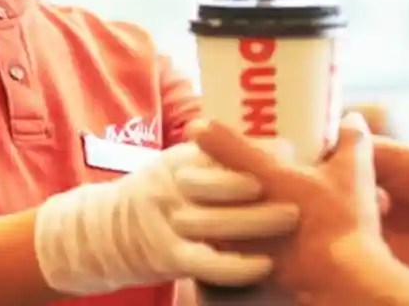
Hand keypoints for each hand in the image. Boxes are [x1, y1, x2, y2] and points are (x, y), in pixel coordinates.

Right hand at [33, 142, 300, 294]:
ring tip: (291, 217)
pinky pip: (206, 262)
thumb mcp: (181, 163)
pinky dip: (236, 266)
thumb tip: (279, 142)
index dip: (251, 149)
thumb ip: (219, 155)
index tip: (288, 148)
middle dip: (258, 180)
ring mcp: (169, 222)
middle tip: (298, 179)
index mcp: (179, 159)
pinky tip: (263, 264)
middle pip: (216, 183)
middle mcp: (172, 187)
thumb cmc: (163, 193)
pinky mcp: (170, 255)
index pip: (215, 148)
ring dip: (254, 220)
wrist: (110, 230)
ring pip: (213, 221)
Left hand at [187, 113, 407, 301]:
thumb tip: (352, 118)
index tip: (196, 126)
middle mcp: (249, 205)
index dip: (210, 134)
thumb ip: (351, 141)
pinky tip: (220, 245)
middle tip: (186, 170)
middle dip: (193, 176)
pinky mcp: (248, 264)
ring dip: (199, 213)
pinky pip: (221, 254)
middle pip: (202, 185)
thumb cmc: (344, 222)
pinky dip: (218, 247)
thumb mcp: (354, 174)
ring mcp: (244, 237)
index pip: (229, 148)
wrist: (344, 278)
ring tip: (194, 208)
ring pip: (205, 221)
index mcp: (269, 177)